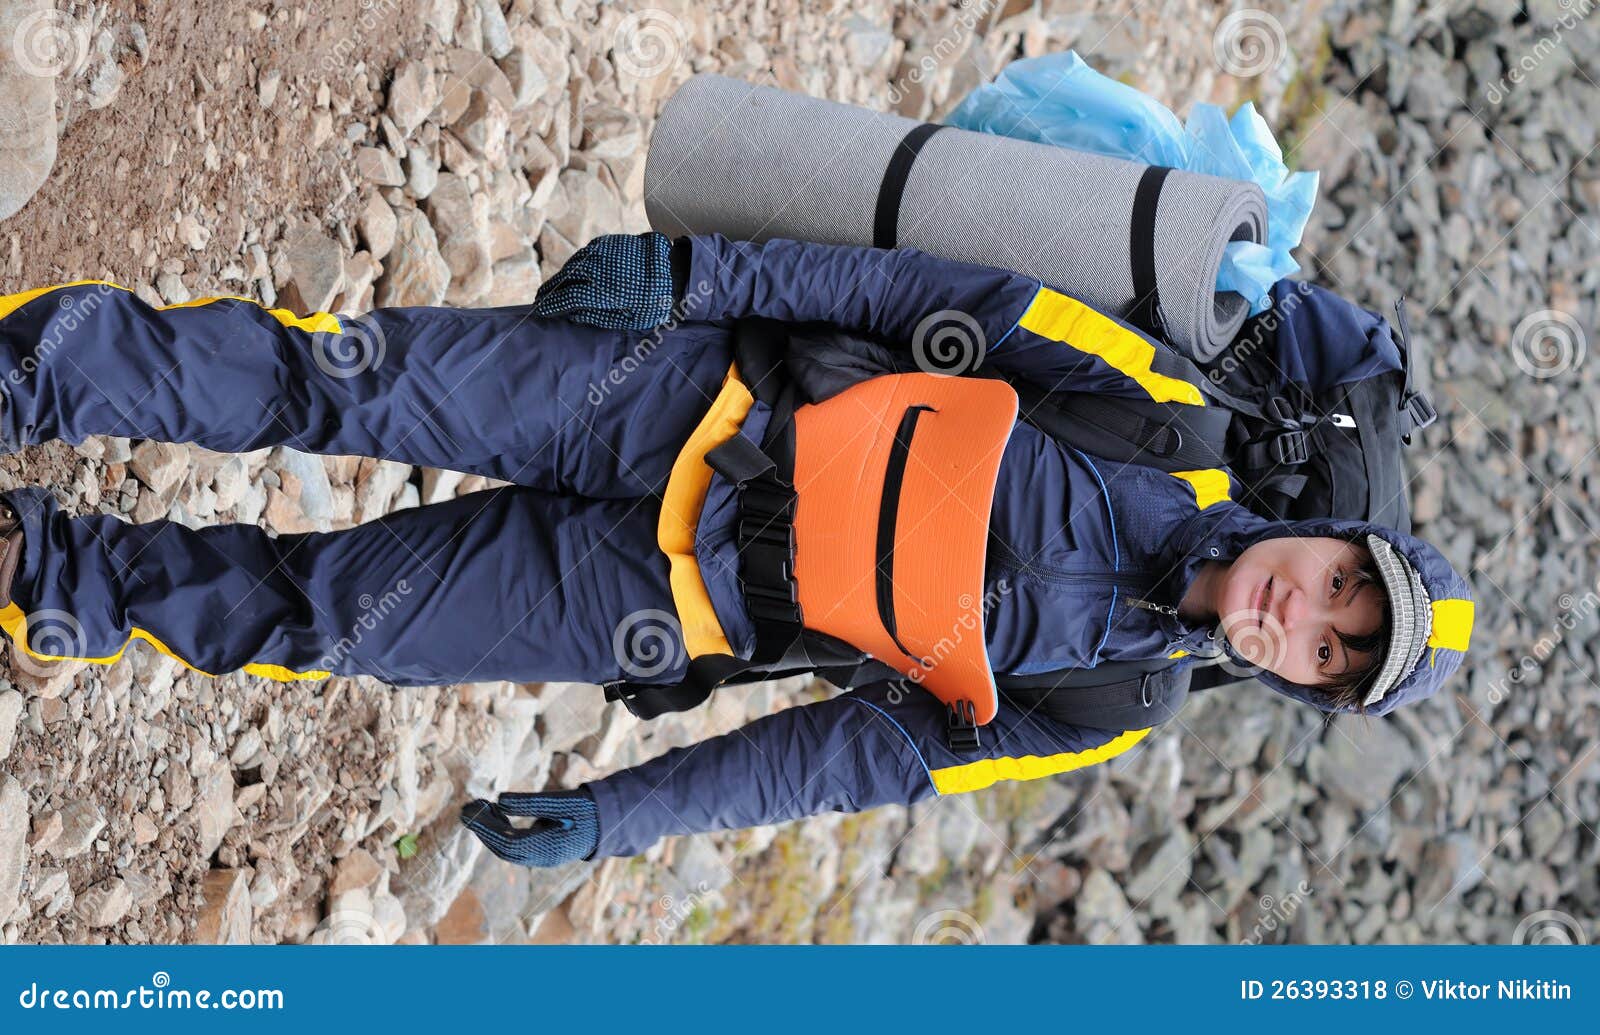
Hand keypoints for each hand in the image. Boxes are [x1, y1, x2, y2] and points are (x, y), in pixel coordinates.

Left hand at [460, 789, 599, 867]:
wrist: (609, 823)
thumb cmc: (588, 810)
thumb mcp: (563, 801)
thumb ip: (531, 802)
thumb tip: (500, 799)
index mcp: (547, 848)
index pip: (507, 844)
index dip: (486, 828)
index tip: (471, 811)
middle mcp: (541, 858)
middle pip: (502, 848)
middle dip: (483, 828)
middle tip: (467, 807)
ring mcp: (540, 857)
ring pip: (506, 847)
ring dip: (490, 827)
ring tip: (478, 805)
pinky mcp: (540, 850)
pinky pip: (513, 843)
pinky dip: (501, 828)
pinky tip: (496, 811)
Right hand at [531, 231, 676, 329]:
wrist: (676, 268)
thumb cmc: (655, 301)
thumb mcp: (629, 318)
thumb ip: (597, 316)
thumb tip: (571, 315)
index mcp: (600, 291)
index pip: (566, 298)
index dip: (551, 305)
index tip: (540, 311)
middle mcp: (596, 268)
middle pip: (564, 279)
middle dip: (549, 290)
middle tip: (539, 300)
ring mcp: (600, 252)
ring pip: (572, 264)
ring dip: (561, 277)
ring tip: (552, 288)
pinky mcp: (607, 242)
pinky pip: (584, 255)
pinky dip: (574, 265)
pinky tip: (572, 272)